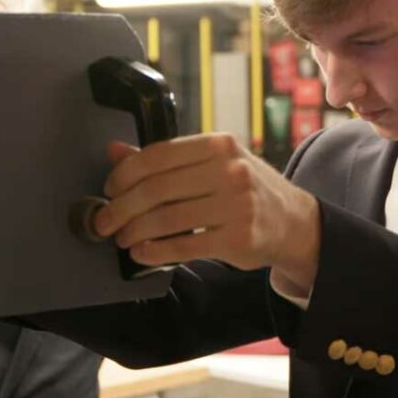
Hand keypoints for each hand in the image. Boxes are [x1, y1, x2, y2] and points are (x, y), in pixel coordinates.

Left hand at [92, 134, 319, 284]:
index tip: (109, 190)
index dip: (124, 174)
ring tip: (123, 238)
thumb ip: (165, 159)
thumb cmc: (245, 189)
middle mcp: (230, 171)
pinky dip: (155, 252)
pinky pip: (184, 247)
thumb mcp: (212, 164)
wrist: (292, 221)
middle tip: (105, 221)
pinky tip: (142, 253)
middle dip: (121, 209)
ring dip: (134, 232)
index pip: (157, 155)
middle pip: (156, 189)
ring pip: (166, 219)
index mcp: (219, 144)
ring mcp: (236, 205)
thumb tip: (114, 150)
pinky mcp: (237, 239)